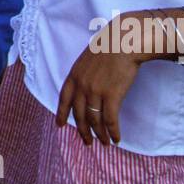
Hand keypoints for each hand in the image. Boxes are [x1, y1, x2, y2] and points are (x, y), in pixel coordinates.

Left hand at [55, 18, 143, 145]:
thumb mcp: (87, 58)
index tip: (60, 125)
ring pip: (95, 120)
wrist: (123, 41)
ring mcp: (96, 91)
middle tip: (87, 142)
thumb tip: (85, 87)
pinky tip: (116, 138)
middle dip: (83, 131)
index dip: (61, 113)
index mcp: (74, 75)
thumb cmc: (109, 46)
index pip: (64, 99)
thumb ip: (83, 74)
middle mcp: (82, 86)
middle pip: (79, 115)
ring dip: (100, 134)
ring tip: (105, 142)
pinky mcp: (112, 96)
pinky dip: (113, 132)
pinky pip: (110, 120)